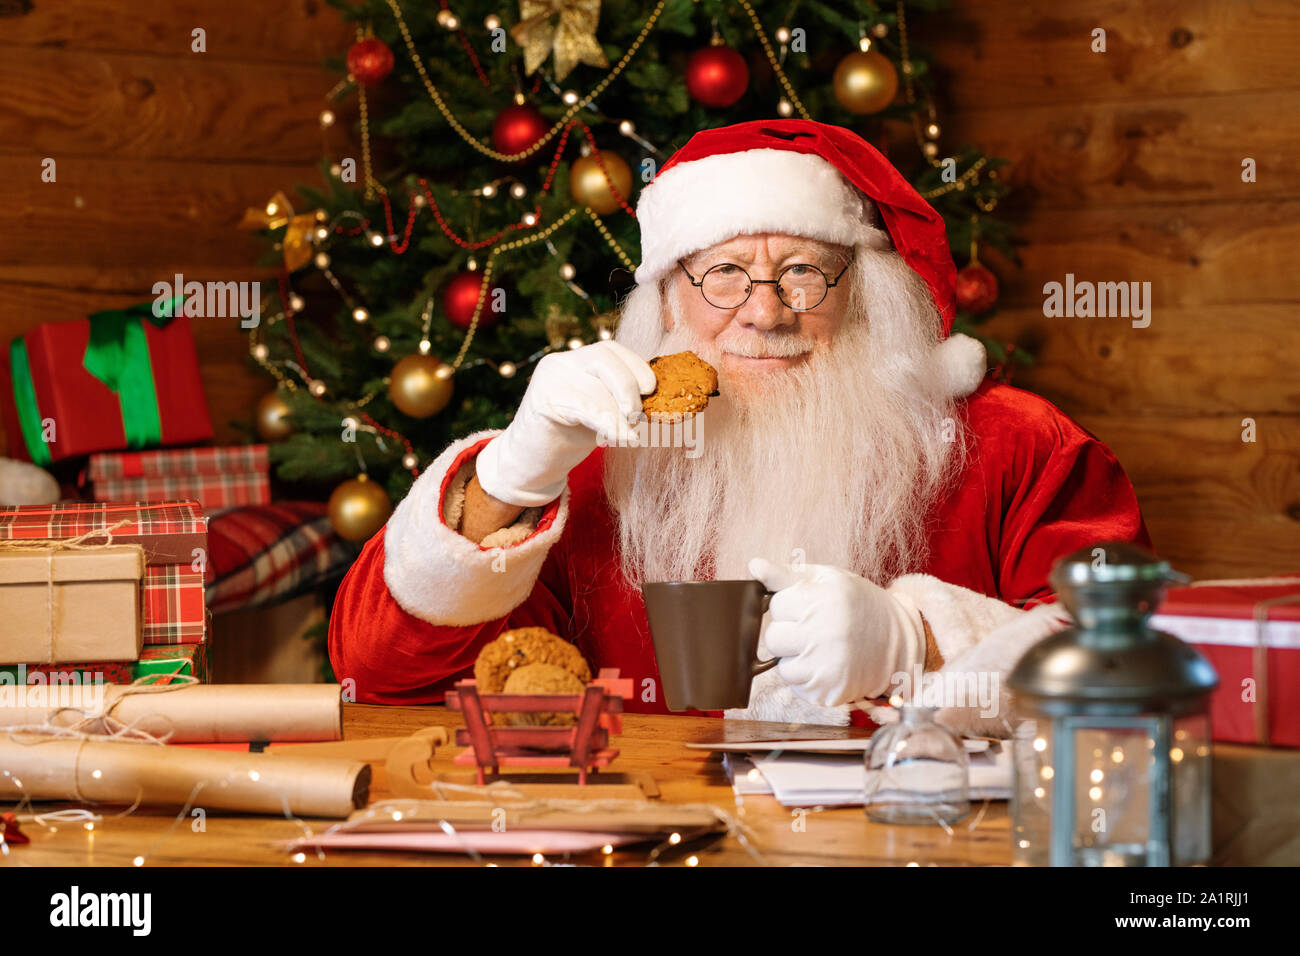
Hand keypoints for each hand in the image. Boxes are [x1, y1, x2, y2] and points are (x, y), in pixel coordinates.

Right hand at [475, 340, 656, 506]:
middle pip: (604, 358)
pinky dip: (607, 424)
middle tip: (639, 415)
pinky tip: (620, 438)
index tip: (652, 390)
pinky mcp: (542, 402)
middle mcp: (562, 363)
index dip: (637, 367)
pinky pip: (583, 407)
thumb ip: (622, 400)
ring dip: (620, 413)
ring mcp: (549, 380)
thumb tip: (662, 400)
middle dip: (629, 385)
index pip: (612, 350)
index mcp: (578, 360)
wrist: (530, 462)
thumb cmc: (571, 436)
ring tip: (632, 434)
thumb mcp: (603, 411)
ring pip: (595, 384)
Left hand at [749, 557, 926, 706]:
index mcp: (823, 601)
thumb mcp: (828, 579)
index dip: (790, 606)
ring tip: (821, 647)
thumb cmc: (858, 605)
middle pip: (773, 638)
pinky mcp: (828, 692)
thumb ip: (787, 574)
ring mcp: (826, 667)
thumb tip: (754, 566)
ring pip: (781, 665)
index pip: (776, 606)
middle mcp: (824, 635)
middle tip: (814, 628)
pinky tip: (826, 663)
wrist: (899, 641)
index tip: (810, 607)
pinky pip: (796, 685)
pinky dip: (806, 676)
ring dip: (795, 657)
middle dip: (788, 632)